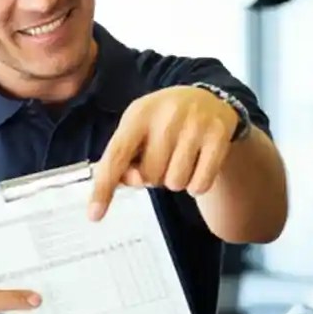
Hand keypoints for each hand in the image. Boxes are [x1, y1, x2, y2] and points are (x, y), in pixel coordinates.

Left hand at [89, 86, 239, 220]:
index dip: (104, 187)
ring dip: (175, 180)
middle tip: (163, 156)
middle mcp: (166, 117)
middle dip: (154, 175)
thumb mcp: (138, 129)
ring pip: (175, 183)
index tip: (94, 214)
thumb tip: (132, 181)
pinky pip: (200, 185)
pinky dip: (197, 184)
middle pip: (149, 176)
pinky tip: (198, 163)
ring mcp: (194, 126)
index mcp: (138, 114)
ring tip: (180, 157)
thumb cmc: (164, 121)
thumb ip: (125, 157)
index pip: (116, 155)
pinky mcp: (218, 137)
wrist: (209, 99)